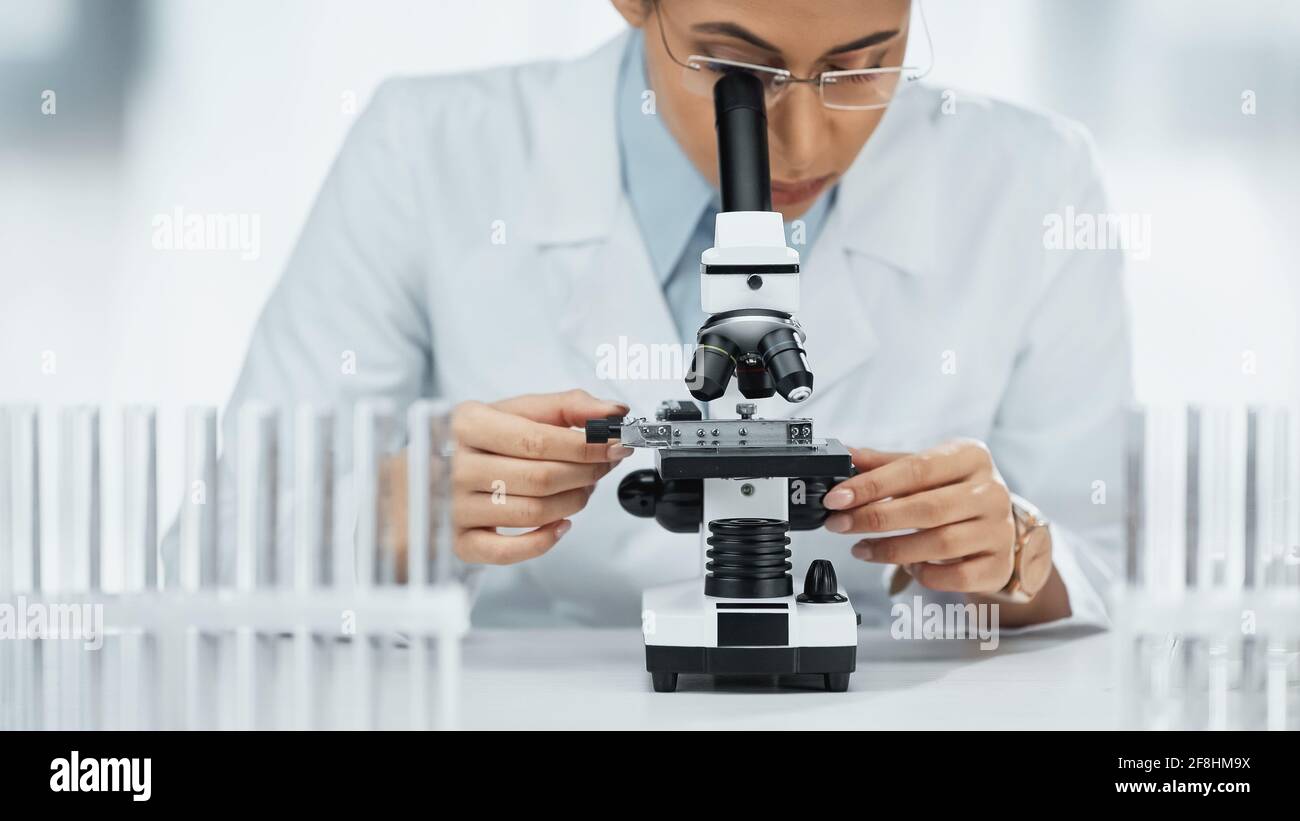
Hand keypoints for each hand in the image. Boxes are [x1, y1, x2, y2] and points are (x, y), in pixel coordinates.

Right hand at [384, 389, 629, 570]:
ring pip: (534, 512)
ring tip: (582, 490)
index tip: (615, 445)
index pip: (539, 439)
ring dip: (573, 503)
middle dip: (586, 473)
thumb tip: (613, 411)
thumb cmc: (475, 443)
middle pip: (541, 477)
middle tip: (603, 467)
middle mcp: (457, 465)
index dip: (586, 445)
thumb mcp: (513, 412)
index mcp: (468, 423)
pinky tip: (560, 524)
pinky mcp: (460, 543)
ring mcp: (455, 508)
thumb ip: (565, 406)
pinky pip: (509, 551)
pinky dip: (544, 540)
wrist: (418, 479)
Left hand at [822, 440, 1018, 593]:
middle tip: (839, 525)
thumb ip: (885, 464)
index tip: (837, 498)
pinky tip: (907, 566)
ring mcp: (999, 530)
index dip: (871, 485)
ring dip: (891, 550)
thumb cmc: (955, 492)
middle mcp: (991, 492)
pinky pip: (957, 576)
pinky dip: (926, 574)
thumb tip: (845, 455)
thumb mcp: (926, 468)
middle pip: (927, 508)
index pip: (916, 469)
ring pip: (940, 545)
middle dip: (874, 518)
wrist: (998, 525)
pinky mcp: (999, 565)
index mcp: (971, 457)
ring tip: (861, 548)